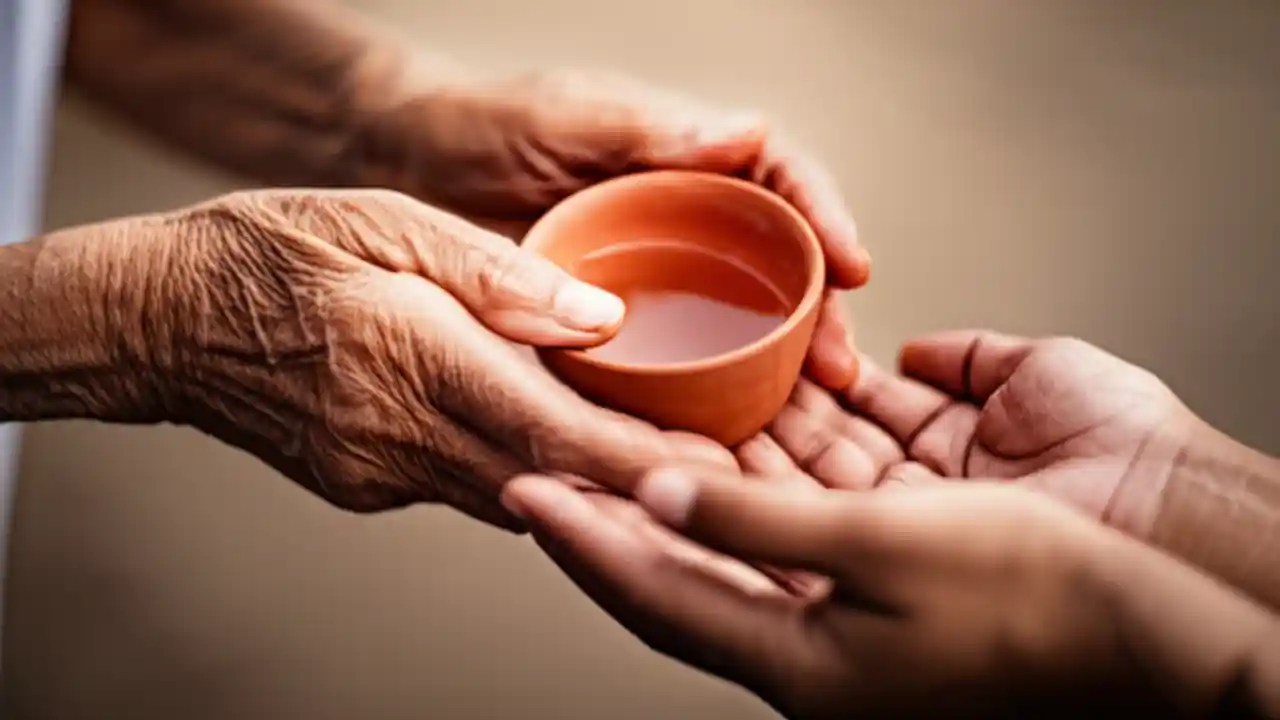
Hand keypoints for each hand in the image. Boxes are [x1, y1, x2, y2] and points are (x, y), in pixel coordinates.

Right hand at [51, 188, 732, 522]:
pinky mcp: (369, 486)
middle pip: (550, 483)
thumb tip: (603, 316)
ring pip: (516, 496)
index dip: (645, 463)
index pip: (553, 432)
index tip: (723, 472)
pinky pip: (472, 488)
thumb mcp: (387, 222)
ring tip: (670, 465)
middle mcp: (400, 437)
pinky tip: (565, 448)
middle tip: (731, 480)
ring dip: (591, 488)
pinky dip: (529, 474)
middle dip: (642, 489)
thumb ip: (500, 275)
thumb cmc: (272, 250)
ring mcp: (382, 474)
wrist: (164, 319)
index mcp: (412, 359)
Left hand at [358, 68, 867, 388]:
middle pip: (778, 269)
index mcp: (688, 161)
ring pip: (736, 326)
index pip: (782, 186)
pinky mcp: (611, 332)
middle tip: (837, 366)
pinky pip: (672, 365)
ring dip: (775, 369)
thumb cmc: (482, 124)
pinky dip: (704, 398)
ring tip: (801, 416)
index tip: (855, 267)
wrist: (402, 168)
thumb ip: (648, 132)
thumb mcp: (565, 118)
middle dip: (818, 316)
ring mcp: (652, 281)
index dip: (828, 220)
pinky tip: (719, 436)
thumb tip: (747, 135)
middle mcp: (683, 223)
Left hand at [502, 469, 1278, 718]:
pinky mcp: (906, 555)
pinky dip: (783, 456)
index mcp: (798, 661)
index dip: (578, 538)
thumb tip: (652, 499)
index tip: (520, 488)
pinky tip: (761, 413)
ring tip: (646, 413)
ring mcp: (861, 597)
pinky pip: (818, 500)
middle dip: (625, 497)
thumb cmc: (1047, 603)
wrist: (1172, 627)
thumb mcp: (886, 553)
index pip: (653, 593)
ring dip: (702, 466)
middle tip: (566, 443)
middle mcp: (817, 637)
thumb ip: (756, 525)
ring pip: (753, 520)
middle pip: (689, 556)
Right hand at [757, 332, 1195, 534]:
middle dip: (776, 414)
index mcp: (958, 437)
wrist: (1153, 498)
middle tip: (719, 385)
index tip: (771, 354)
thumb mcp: (1036, 366)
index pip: (865, 405)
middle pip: (832, 444)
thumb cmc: (1120, 436)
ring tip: (710, 417)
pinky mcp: (903, 549)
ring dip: (764, 451)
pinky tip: (732, 463)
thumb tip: (910, 351)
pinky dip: (774, 493)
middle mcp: (929, 484)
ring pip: (817, 481)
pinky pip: (824, 518)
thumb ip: (968, 358)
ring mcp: (914, 520)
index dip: (818, 379)